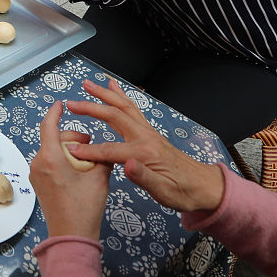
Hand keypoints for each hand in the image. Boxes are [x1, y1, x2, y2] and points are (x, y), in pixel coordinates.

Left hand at [29, 100, 112, 238]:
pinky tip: (77, 171)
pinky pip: (49, 163)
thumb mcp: (100, 179)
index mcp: (50, 158)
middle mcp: (38, 163)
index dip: (55, 112)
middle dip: (72, 137)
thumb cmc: (84, 207)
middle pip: (53, 138)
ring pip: (51, 150)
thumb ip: (103, 158)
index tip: (61, 104)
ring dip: (68, 149)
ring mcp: (36, 174)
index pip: (48, 126)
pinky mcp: (38, 183)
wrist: (71, 236)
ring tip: (87, 161)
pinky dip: (62, 160)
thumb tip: (106, 149)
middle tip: (90, 144)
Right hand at [64, 79, 225, 213]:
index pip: (110, 150)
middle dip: (91, 108)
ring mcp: (149, 133)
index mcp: (145, 153)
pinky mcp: (150, 133)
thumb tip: (127, 164)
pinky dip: (121, 97)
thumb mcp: (165, 192)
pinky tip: (113, 88)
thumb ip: (144, 177)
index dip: (89, 151)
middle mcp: (146, 137)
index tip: (71, 151)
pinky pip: (133, 110)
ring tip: (89, 84)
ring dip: (105, 95)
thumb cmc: (185, 192)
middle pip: (114, 116)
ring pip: (124, 108)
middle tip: (71, 103)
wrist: (206, 187)